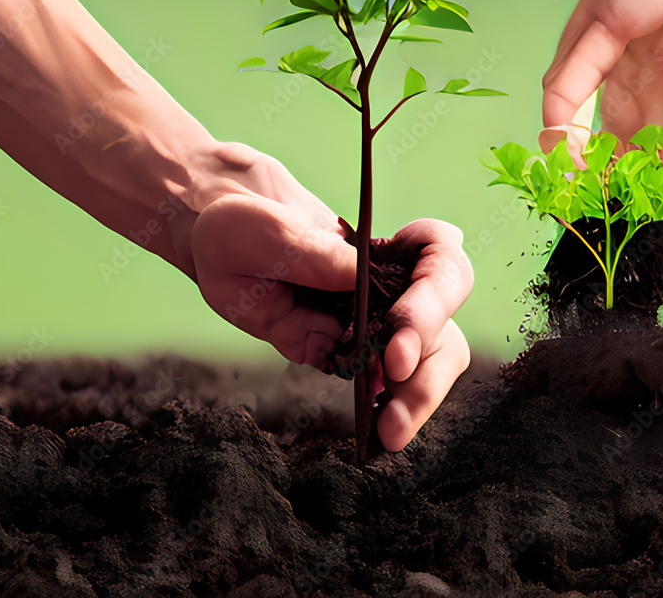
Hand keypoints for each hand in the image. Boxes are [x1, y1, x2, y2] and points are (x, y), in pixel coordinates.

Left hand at [190, 143, 472, 450]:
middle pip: (443, 315)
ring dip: (420, 395)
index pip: (438, 251)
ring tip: (391, 429)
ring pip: (429, 359)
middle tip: (394, 373)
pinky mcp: (348, 359)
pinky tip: (378, 435)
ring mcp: (373, 327)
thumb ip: (314, 252)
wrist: (220, 253)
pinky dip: (393, 413)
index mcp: (379, 248)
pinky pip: (385, 389)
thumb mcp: (271, 231)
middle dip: (428, 350)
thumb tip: (358, 277)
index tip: (396, 320)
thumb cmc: (250, 227)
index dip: (435, 284)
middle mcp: (388, 287)